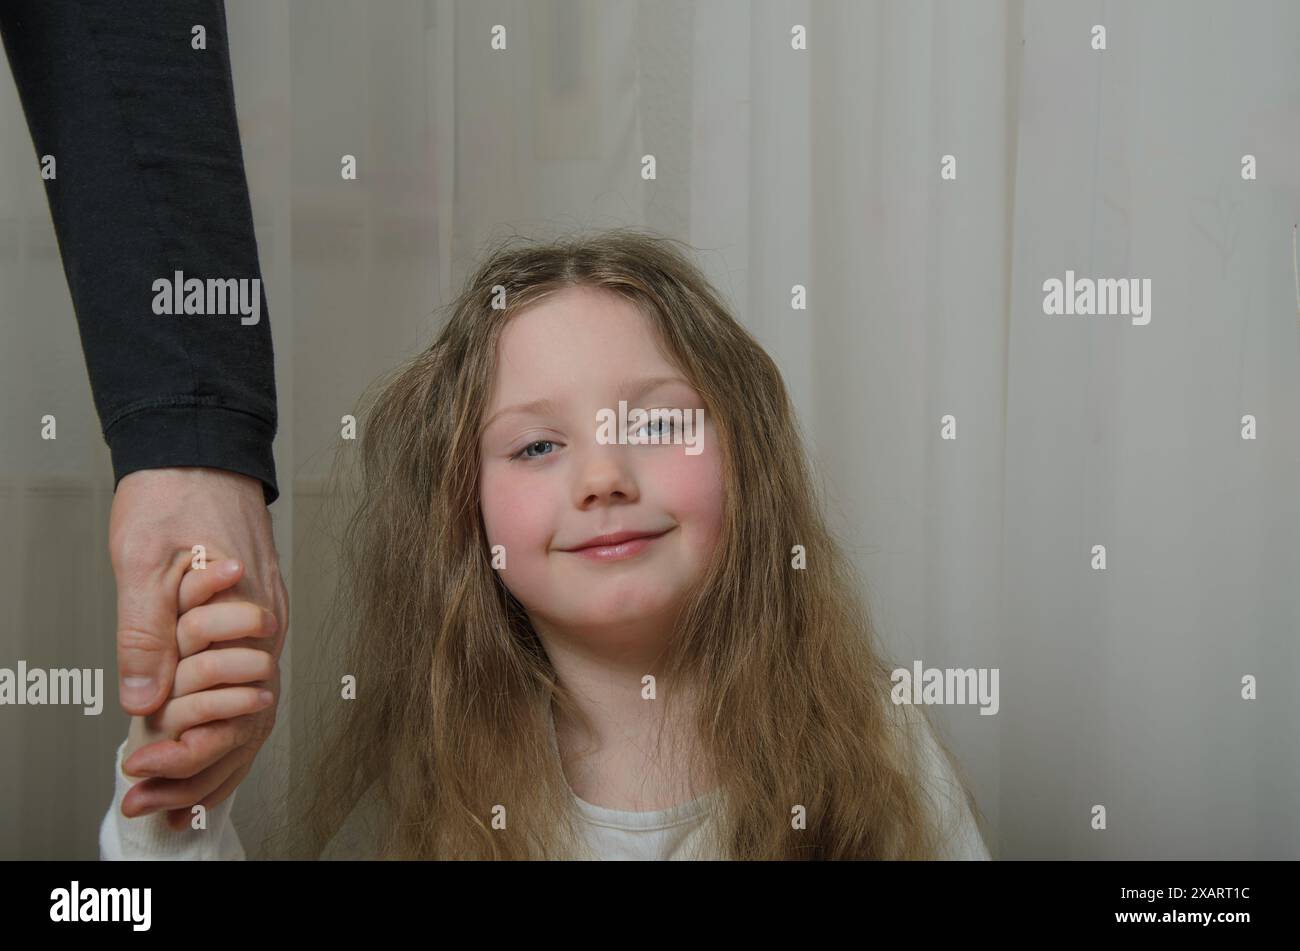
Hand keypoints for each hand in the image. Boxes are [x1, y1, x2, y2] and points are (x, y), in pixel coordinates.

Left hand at [109, 467, 287, 827]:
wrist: (201, 448)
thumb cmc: (174, 494)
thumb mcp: (141, 563)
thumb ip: (145, 634)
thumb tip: (145, 700)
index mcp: (247, 617)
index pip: (234, 712)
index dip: (189, 752)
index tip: (143, 773)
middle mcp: (268, 626)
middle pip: (249, 721)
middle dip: (196, 769)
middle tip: (144, 798)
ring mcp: (267, 622)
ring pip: (252, 708)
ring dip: (209, 753)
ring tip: (167, 789)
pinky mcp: (257, 616)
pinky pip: (249, 683)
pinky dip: (222, 722)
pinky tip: (196, 740)